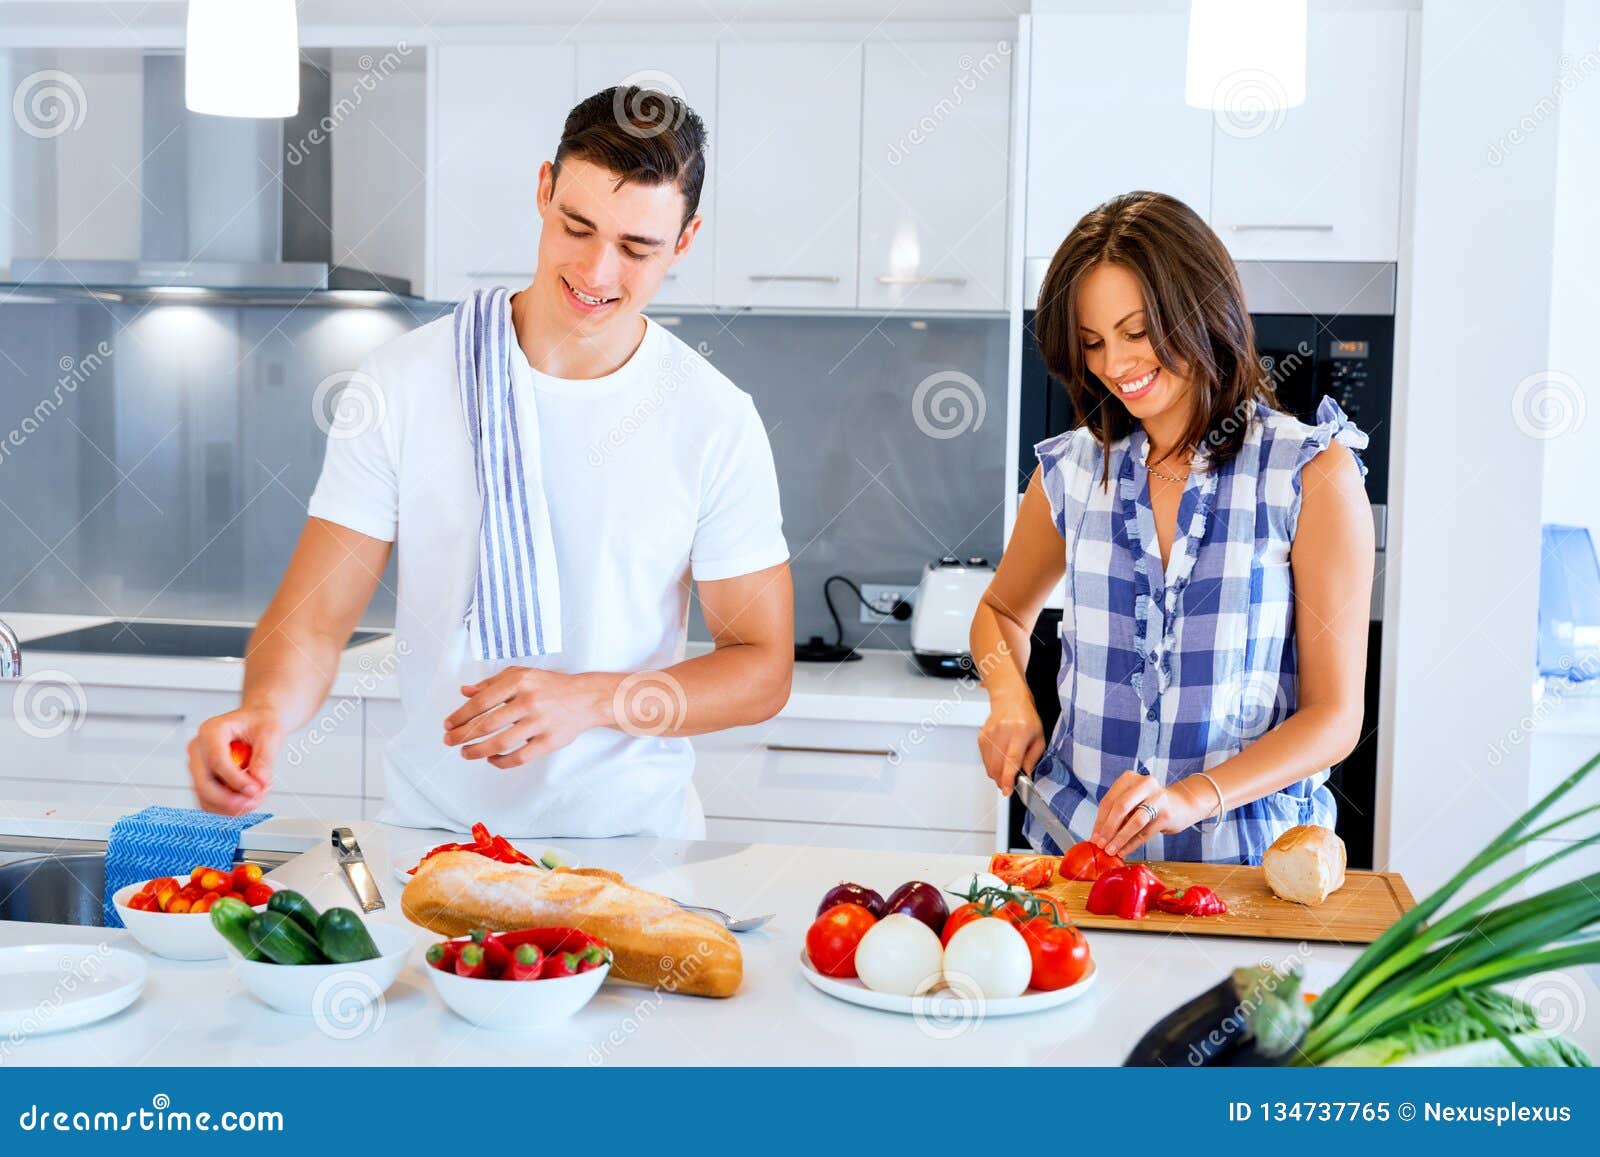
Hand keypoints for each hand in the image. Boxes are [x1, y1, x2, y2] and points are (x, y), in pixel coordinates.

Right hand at [187, 706, 279, 814]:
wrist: (257, 722)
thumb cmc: (260, 722)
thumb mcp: (270, 733)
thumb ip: (265, 758)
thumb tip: (260, 781)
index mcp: (212, 730)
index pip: (216, 760)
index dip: (236, 780)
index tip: (255, 790)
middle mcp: (199, 748)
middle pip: (203, 783)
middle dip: (230, 799)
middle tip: (254, 801)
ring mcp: (198, 766)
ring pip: (204, 797)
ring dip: (230, 806)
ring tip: (256, 799)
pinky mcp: (203, 779)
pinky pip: (209, 801)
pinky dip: (227, 807)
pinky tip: (246, 800)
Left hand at [443, 667, 603, 767]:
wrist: (586, 698)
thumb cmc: (550, 686)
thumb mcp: (522, 674)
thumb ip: (492, 683)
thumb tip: (465, 691)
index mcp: (519, 682)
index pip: (481, 702)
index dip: (461, 715)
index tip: (448, 725)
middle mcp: (529, 701)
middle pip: (487, 724)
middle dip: (462, 736)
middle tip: (450, 741)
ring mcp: (540, 722)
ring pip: (501, 743)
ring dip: (477, 751)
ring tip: (466, 753)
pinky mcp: (549, 741)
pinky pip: (520, 757)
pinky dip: (501, 762)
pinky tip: (491, 760)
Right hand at [977, 691, 1046, 796]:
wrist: (1010, 700)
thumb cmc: (1026, 718)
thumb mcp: (1039, 738)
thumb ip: (1032, 758)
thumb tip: (1025, 775)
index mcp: (1020, 731)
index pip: (1012, 759)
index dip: (1008, 777)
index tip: (1007, 790)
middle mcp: (1003, 732)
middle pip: (997, 765)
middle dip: (1002, 780)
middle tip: (1009, 784)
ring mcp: (989, 734)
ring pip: (989, 765)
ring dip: (997, 774)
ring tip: (1006, 769)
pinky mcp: (981, 737)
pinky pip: (984, 759)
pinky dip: (992, 765)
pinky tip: (1000, 758)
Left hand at [1090, 771, 1211, 856]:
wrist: (1181, 806)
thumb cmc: (1149, 805)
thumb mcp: (1131, 803)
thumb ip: (1115, 815)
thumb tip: (1097, 836)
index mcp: (1130, 778)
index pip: (1109, 800)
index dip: (1100, 821)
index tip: (1093, 838)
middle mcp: (1144, 783)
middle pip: (1120, 807)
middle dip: (1108, 829)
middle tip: (1100, 845)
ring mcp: (1158, 798)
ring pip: (1134, 821)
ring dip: (1120, 838)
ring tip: (1110, 850)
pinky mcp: (1167, 814)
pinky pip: (1145, 832)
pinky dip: (1132, 843)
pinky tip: (1124, 851)